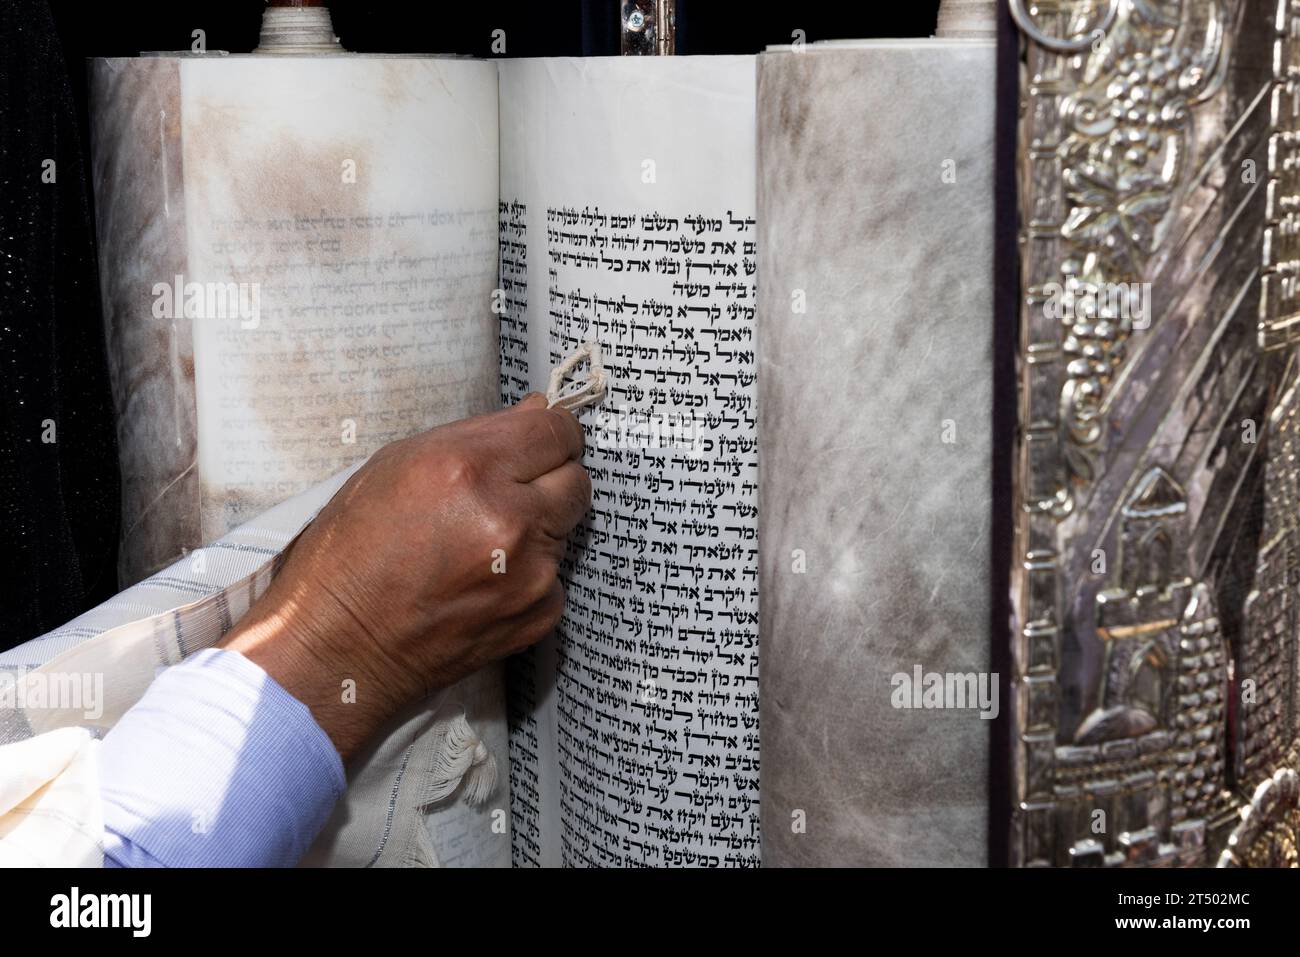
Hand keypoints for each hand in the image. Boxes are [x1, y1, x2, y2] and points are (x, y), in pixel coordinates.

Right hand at [219, 394, 590, 759]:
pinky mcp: (540, 614)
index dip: (550, 433)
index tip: (539, 442)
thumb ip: (478, 434)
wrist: (338, 647)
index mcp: (468, 468)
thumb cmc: (351, 552)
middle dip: (549, 479)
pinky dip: (532, 575)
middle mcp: (509, 517)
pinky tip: (483, 583)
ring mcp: (532, 571)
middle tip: (508, 494)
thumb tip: (538, 411)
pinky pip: (557, 576)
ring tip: (481, 544)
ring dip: (540, 527)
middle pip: (576, 478)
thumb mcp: (396, 466)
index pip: (557, 431)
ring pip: (568, 527)